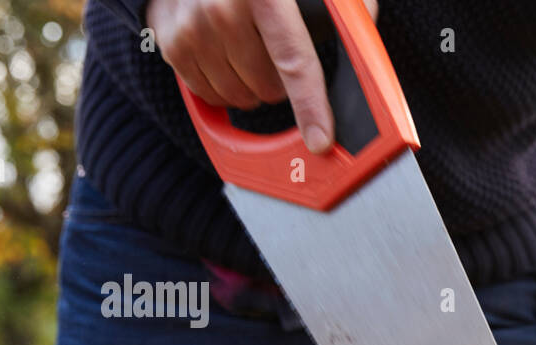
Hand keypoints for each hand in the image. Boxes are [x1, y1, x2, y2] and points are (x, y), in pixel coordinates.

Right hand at [146, 0, 377, 152]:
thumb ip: (342, 7)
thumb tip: (364, 44)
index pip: (295, 62)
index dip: (311, 107)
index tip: (320, 140)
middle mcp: (223, 9)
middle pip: (269, 88)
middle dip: (280, 85)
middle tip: (277, 59)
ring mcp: (192, 27)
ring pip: (240, 97)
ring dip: (252, 87)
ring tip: (251, 55)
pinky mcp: (171, 42)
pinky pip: (208, 94)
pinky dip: (224, 87)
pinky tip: (227, 58)